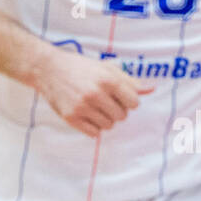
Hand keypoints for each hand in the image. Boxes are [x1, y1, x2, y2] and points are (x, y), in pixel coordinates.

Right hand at [31, 48, 153, 137]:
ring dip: (105, 119)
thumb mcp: (106, 68)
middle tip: (104, 102)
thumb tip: (151, 89)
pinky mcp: (71, 117)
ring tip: (94, 108)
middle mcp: (96, 94)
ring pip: (108, 125)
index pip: (134, 102)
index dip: (129, 101)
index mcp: (108, 80)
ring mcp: (82, 107)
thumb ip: (129, 81)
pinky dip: (93, 127)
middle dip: (116, 111)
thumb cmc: (81, 68)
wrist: (49, 70)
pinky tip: (87, 116)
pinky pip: (93, 133)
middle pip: (121, 116)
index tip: (119, 97)